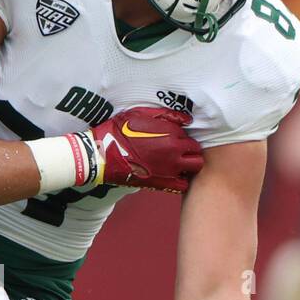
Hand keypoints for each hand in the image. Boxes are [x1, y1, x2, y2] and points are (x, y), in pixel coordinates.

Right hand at [86, 106, 203, 192]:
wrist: (102, 157)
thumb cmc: (118, 132)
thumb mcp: (140, 114)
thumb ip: (166, 115)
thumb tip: (186, 119)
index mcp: (171, 133)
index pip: (189, 135)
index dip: (181, 136)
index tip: (172, 138)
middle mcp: (174, 152)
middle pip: (197, 151)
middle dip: (191, 150)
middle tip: (179, 150)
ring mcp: (169, 169)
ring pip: (195, 167)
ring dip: (190, 164)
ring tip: (178, 163)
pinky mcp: (162, 183)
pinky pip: (183, 185)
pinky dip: (181, 180)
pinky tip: (171, 176)